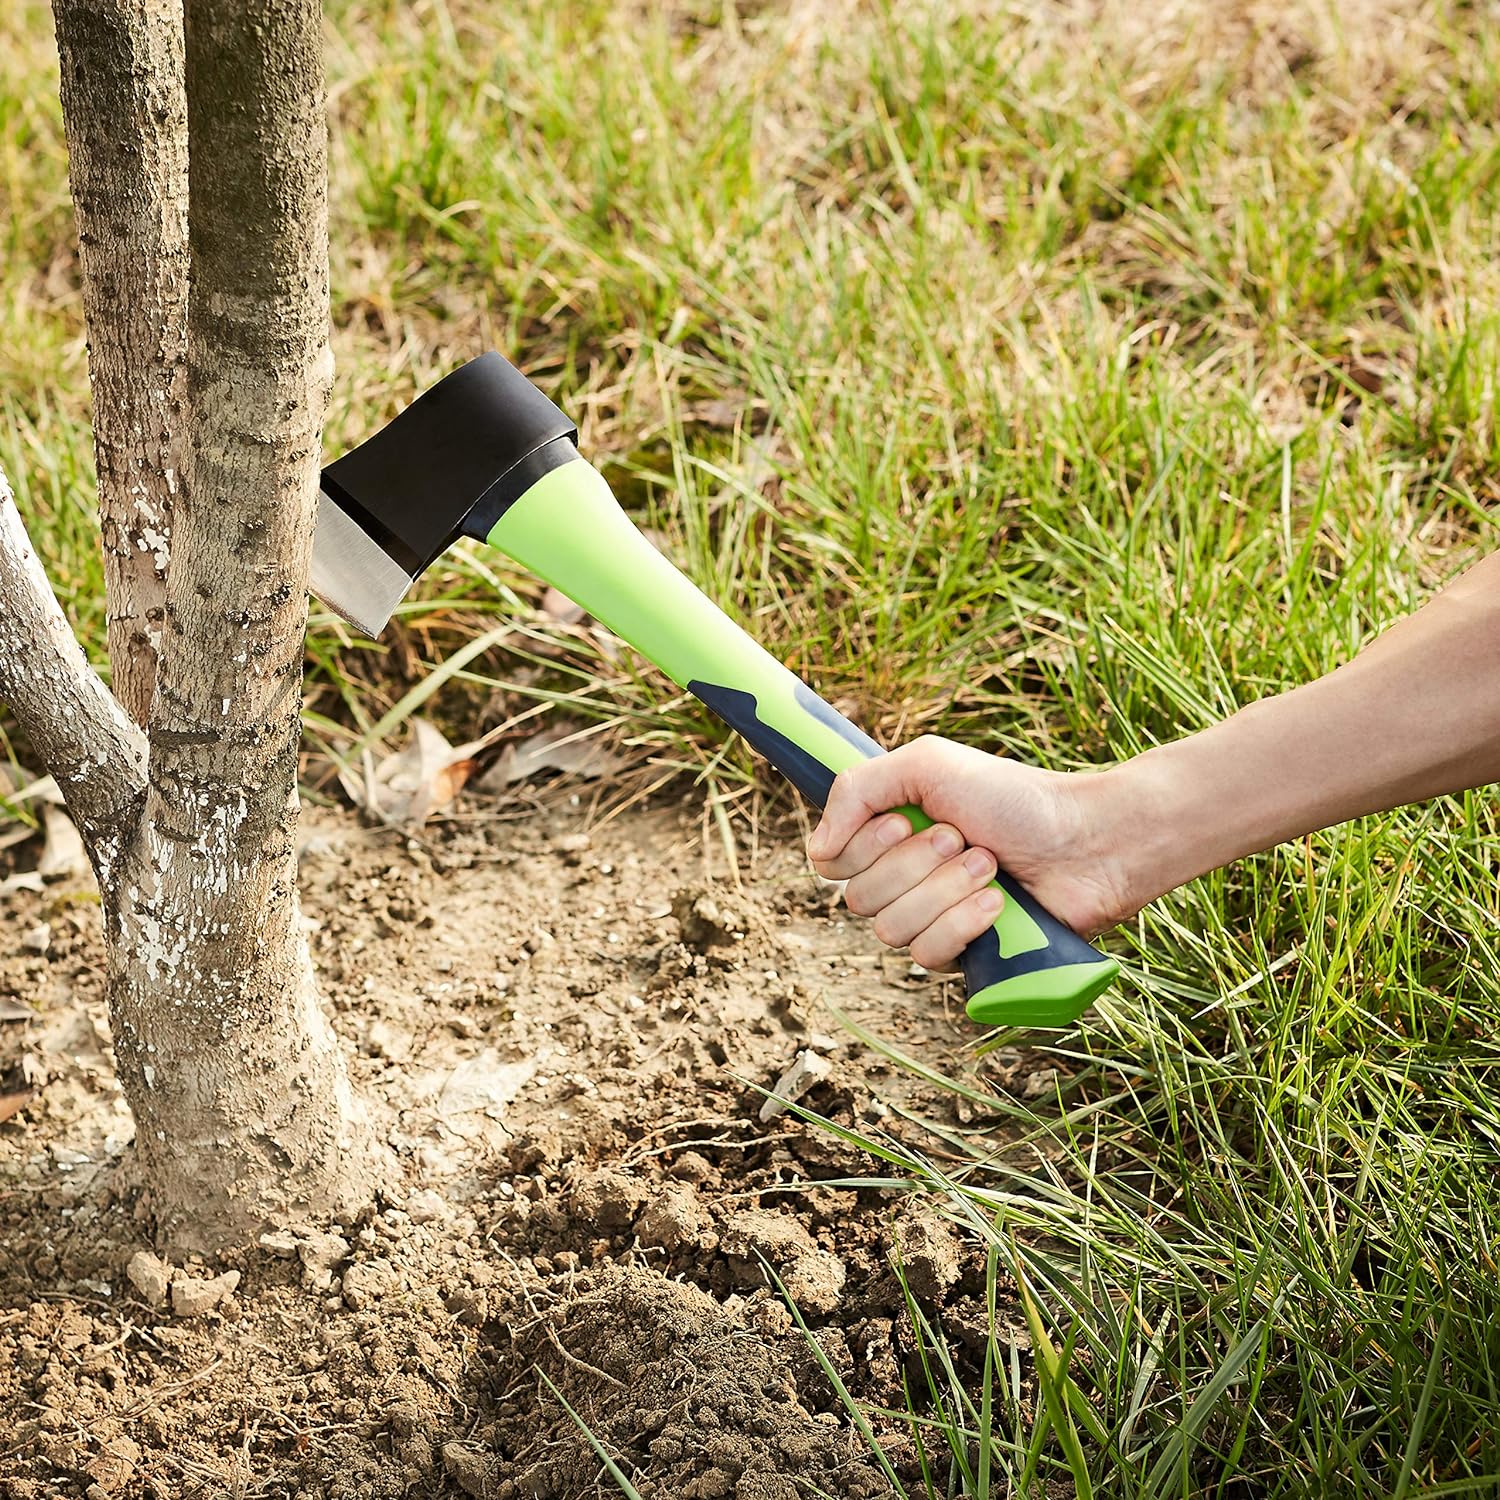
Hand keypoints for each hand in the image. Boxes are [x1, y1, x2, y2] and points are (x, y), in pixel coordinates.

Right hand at [807, 737, 1138, 969]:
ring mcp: (931, 922)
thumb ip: (857, 789)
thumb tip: (817, 850)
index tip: (902, 820)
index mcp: (888, 838)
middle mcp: (902, 883)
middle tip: (960, 836)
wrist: (1085, 841)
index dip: (861, 848)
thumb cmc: (1013, 797)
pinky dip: (963, 923)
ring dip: (944, 891)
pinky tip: (998, 903)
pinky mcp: (962, 957)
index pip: (830, 863)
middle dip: (913, 865)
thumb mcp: (927, 765)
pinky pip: (927, 956)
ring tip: (989, 865)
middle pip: (858, 899)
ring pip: (891, 931)